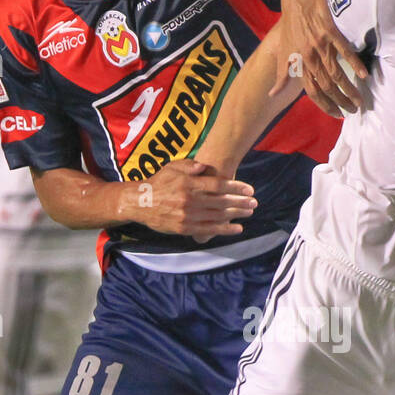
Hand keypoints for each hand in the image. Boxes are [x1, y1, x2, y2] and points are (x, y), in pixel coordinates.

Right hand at [124, 159, 256, 239]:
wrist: (140, 203)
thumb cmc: (159, 182)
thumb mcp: (172, 167)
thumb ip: (189, 165)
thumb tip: (205, 166)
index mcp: (188, 183)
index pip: (217, 185)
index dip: (236, 187)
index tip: (249, 189)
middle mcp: (190, 200)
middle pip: (222, 201)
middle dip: (241, 202)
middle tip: (255, 202)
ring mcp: (188, 215)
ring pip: (218, 216)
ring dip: (237, 214)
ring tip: (249, 212)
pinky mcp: (185, 228)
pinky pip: (209, 230)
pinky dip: (225, 229)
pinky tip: (238, 228)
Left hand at [272, 0, 366, 116]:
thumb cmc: (291, 25)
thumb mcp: (283, 51)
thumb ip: (282, 74)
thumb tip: (272, 94)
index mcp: (299, 64)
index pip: (312, 92)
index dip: (325, 106)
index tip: (337, 114)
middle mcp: (309, 57)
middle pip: (326, 87)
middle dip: (341, 102)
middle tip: (353, 110)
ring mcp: (320, 44)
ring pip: (336, 73)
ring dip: (349, 89)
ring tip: (360, 100)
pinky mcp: (329, 31)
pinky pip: (344, 51)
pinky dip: (355, 64)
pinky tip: (363, 75)